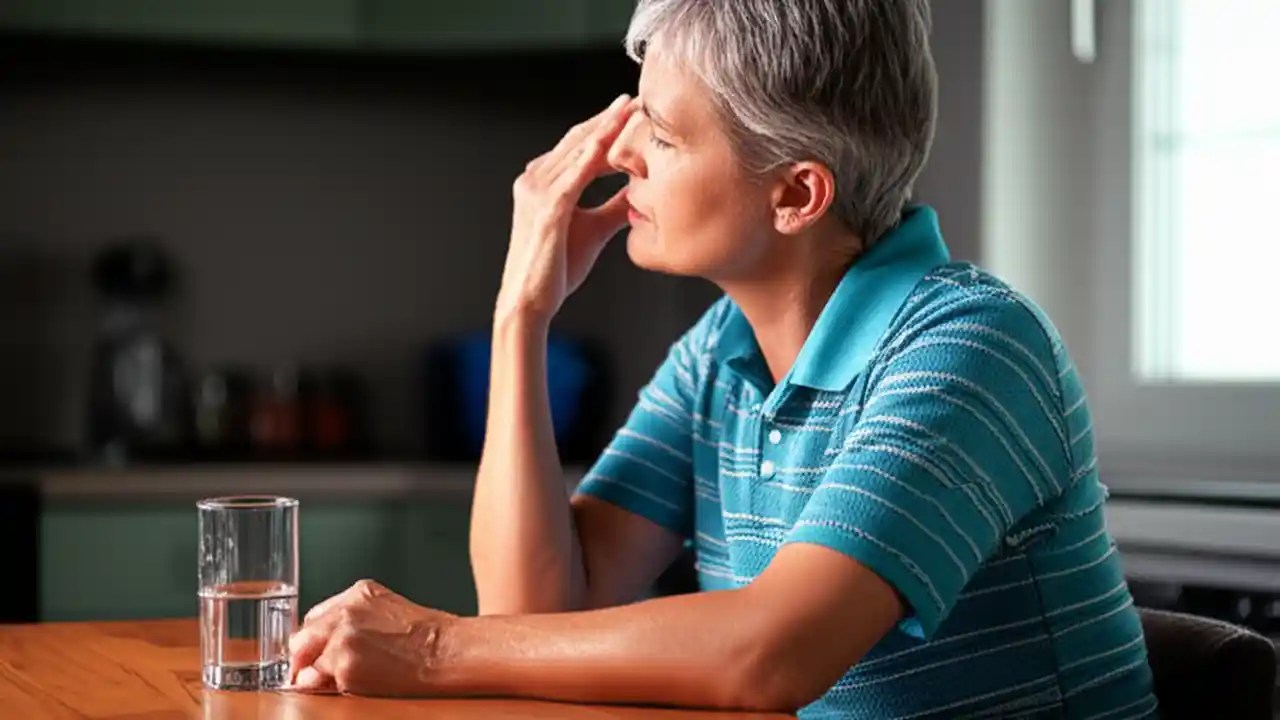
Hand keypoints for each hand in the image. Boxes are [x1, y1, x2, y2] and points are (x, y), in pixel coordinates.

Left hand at [287, 579, 456, 695]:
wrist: (444, 651)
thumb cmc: (428, 635)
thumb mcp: (389, 608)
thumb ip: (357, 617)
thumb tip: (330, 641)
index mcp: (359, 592)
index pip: (316, 616)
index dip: (314, 638)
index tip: (314, 651)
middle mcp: (345, 612)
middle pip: (302, 638)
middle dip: (305, 656)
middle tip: (312, 672)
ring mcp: (342, 638)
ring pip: (306, 661)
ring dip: (316, 674)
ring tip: (343, 678)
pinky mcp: (343, 665)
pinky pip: (318, 682)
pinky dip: (328, 687)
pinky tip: (353, 683)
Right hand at [496, 93, 635, 323]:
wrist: (529, 300)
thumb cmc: (556, 269)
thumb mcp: (594, 229)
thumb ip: (614, 207)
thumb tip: (641, 193)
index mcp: (542, 182)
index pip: (578, 146)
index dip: (605, 127)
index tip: (632, 112)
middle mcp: (534, 179)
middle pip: (577, 140)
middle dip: (607, 119)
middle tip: (636, 100)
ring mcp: (537, 191)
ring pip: (576, 151)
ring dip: (604, 129)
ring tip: (630, 111)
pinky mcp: (547, 208)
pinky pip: (573, 175)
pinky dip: (591, 156)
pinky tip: (610, 141)